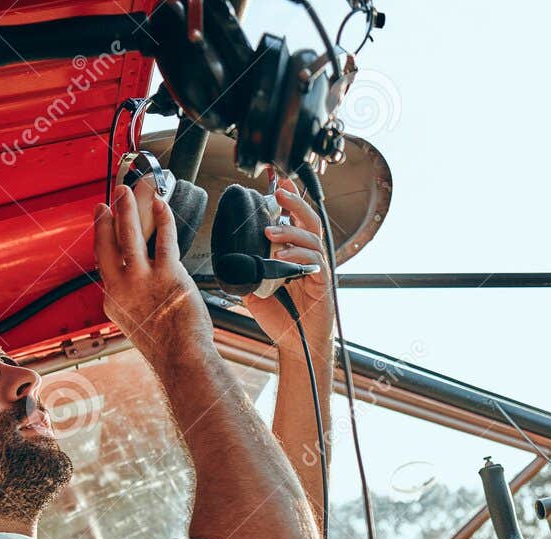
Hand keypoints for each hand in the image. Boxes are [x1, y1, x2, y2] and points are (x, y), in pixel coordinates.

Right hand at [93, 182, 213, 370]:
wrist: (182, 359)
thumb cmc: (167, 347)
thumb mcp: (137, 326)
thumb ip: (132, 303)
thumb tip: (138, 290)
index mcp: (113, 301)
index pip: (104, 263)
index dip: (103, 240)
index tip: (103, 224)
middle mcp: (122, 287)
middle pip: (107, 243)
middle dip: (107, 218)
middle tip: (108, 201)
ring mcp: (143, 279)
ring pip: (129, 235)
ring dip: (127, 209)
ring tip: (127, 192)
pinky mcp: (168, 275)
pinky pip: (165, 239)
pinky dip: (162, 219)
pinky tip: (160, 206)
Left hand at [237, 177, 333, 350]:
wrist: (295, 345)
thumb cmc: (280, 318)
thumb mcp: (255, 288)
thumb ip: (247, 268)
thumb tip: (227, 254)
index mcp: (295, 254)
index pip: (295, 220)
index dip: (290, 199)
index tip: (279, 181)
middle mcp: (309, 258)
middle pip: (309, 220)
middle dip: (295, 202)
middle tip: (279, 192)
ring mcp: (318, 269)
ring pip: (312, 237)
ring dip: (291, 231)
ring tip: (272, 232)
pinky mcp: (323, 283)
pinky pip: (315, 262)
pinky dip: (298, 255)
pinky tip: (283, 256)